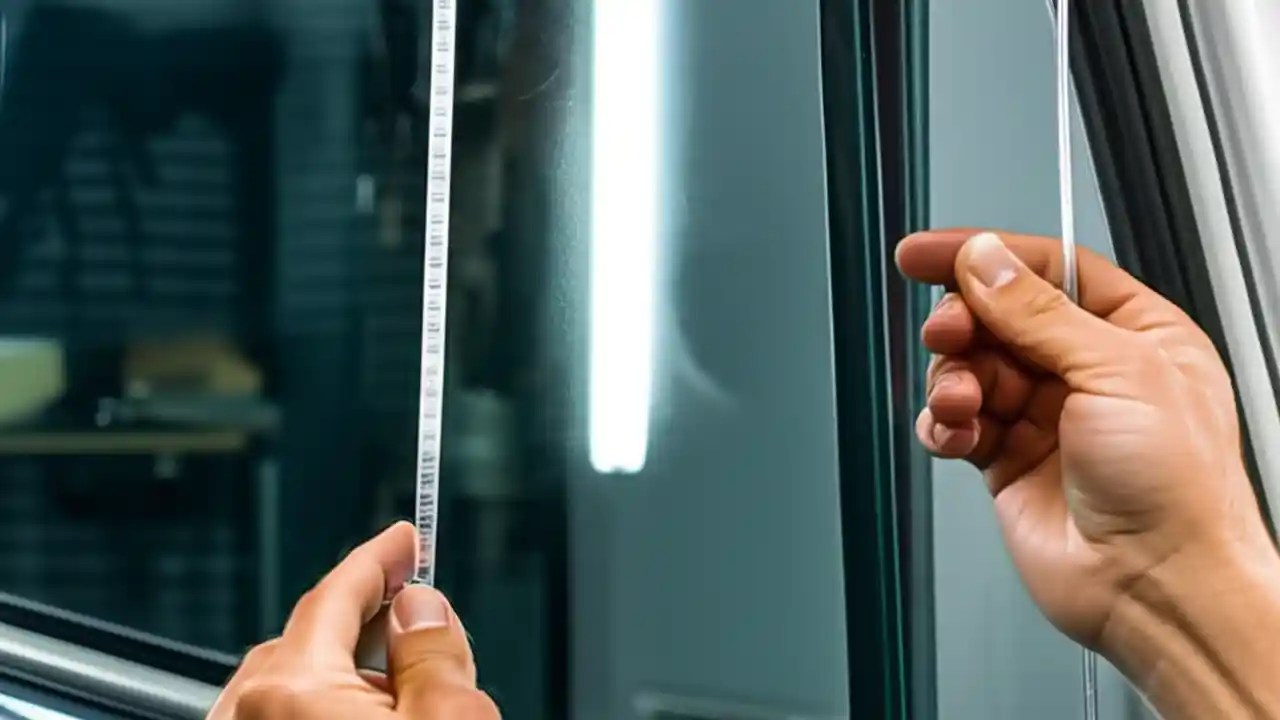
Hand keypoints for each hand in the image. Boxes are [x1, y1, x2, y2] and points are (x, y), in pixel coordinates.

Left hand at [208, 522, 499, 719]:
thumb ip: (435, 654)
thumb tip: (420, 609)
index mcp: (291, 692)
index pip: (335, 595)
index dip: (379, 559)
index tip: (405, 538)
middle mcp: (244, 718)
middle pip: (306, 643)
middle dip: (364, 624)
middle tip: (416, 614)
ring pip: (290, 691)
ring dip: (344, 679)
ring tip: (403, 696)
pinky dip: (319, 712)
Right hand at [897, 230, 1279, 692]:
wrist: (1156, 585)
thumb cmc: (1179, 491)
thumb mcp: (1117, 371)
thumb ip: (1039, 311)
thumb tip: (986, 262)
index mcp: (1134, 334)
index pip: (1047, 268)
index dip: (985, 254)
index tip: (927, 252)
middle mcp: (1087, 371)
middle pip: (997, 316)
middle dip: (962, 322)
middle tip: (948, 332)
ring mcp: (1044, 416)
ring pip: (969, 368)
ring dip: (953, 379)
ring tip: (962, 402)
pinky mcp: (1007, 460)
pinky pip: (956, 423)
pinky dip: (944, 424)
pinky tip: (956, 434)